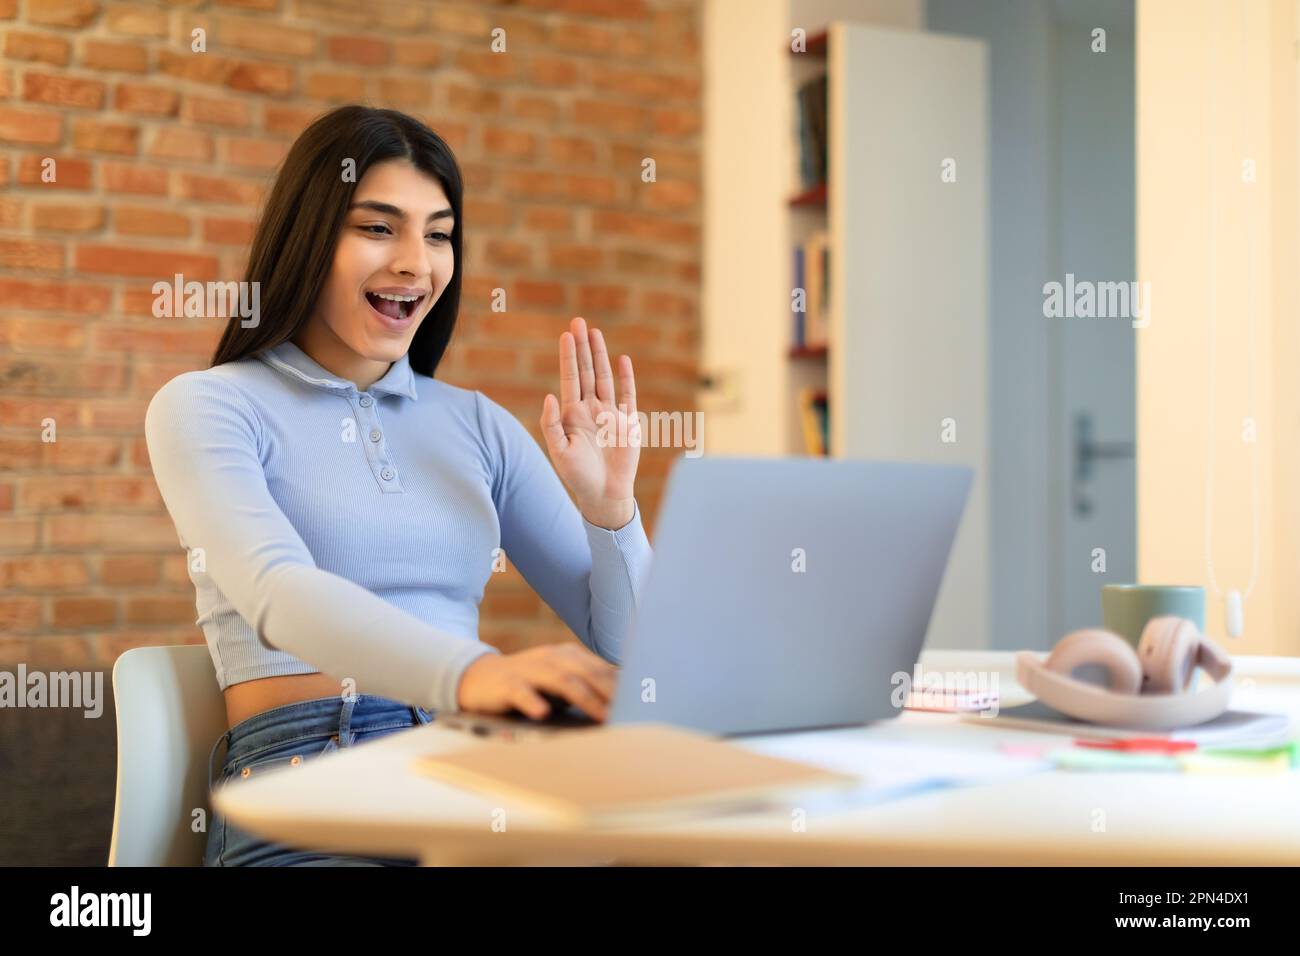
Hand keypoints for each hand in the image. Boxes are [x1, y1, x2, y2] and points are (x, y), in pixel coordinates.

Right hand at [455, 643, 616, 720]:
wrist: (478, 678)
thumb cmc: (530, 684)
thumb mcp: (559, 682)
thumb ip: (587, 688)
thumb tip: (625, 704)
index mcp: (568, 656)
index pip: (601, 670)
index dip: (624, 686)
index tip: (644, 703)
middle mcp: (552, 658)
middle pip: (587, 673)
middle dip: (611, 692)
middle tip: (631, 712)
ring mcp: (529, 669)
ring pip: (562, 680)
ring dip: (585, 698)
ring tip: (603, 716)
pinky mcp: (506, 684)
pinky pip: (521, 692)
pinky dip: (533, 702)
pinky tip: (543, 714)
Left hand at [540, 316, 640, 529]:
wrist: (604, 494)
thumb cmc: (578, 476)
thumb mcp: (559, 451)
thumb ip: (551, 423)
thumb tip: (549, 395)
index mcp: (572, 414)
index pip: (569, 378)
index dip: (568, 356)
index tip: (566, 335)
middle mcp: (590, 409)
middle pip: (585, 371)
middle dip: (582, 347)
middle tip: (579, 322)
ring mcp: (609, 413)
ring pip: (604, 377)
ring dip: (600, 355)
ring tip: (595, 333)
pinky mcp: (627, 422)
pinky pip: (627, 394)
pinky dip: (626, 377)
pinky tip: (622, 360)